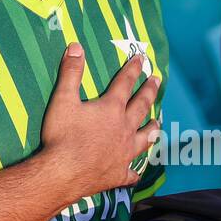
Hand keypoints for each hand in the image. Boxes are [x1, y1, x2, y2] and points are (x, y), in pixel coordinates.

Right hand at [40, 46, 160, 200]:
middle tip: (157, 81)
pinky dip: (134, 171)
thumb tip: (76, 46)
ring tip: (158, 123)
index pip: (125, 83)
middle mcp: (123, 129)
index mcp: (111, 109)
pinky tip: (136, 172)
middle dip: (149, 92)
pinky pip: (131, 173)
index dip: (133, 70)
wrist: (63, 173)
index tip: (142, 59)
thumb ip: (71, 72)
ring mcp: (124, 153)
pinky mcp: (118, 174)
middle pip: (140, 107)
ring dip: (152, 129)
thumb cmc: (62, 135)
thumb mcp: (62, 99)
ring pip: (144, 138)